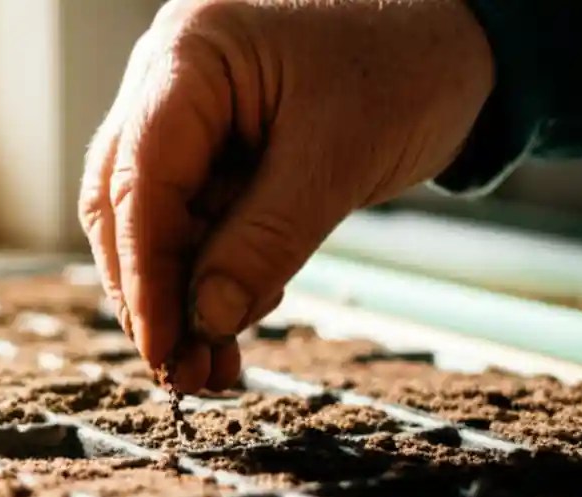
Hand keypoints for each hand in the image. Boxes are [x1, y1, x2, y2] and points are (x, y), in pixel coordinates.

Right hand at [78, 0, 493, 391]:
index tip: (163, 346)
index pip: (139, 180)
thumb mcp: (340, 158)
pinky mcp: (211, 148)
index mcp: (188, 56)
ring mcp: (185, 114)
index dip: (145, 274)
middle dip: (154, 294)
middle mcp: (167, 81)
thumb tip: (207, 320)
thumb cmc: (406, 64)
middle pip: (125, 205)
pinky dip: (211, 276)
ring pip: (154, 223)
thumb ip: (266, 241)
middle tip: (184, 370)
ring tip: (215, 363)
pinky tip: (237, 317)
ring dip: (182, 297)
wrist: (456, 41)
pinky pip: (193, 222)